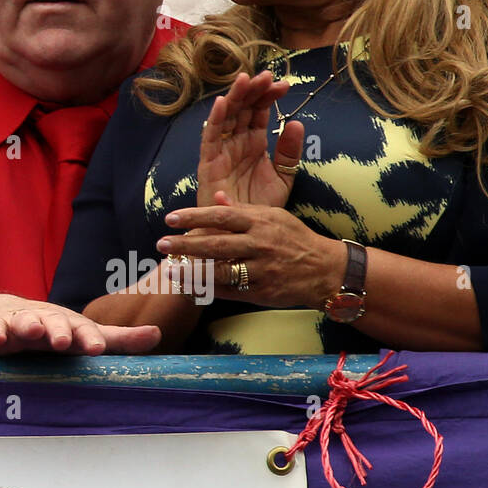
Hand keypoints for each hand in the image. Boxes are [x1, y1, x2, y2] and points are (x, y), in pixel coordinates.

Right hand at [0, 294, 161, 355]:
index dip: (89, 338)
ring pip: (23, 322)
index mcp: (68, 326)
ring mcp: (17, 323)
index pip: (82, 331)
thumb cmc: (47, 331)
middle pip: (53, 323)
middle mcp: (45, 321)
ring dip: (28, 325)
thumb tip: (158, 334)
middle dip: (59, 331)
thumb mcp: (81, 335)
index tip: (96, 349)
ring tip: (31, 331)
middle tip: (63, 341)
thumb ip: (117, 339)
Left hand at [159, 203, 345, 309]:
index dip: (194, 217)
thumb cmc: (294, 238)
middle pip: (216, 244)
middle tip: (161, 245)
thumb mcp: (273, 216)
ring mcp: (262, 270)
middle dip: (186, 245)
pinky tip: (191, 288)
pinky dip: (209, 290)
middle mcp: (259, 244)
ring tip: (170, 270)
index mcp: (259, 221)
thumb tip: (215, 195)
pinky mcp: (263, 292)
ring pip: (221, 271)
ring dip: (193, 272)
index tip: (170, 219)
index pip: (221, 216)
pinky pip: (231, 291)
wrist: (326, 270)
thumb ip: (241, 209)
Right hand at [198, 70, 304, 207]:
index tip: (284, 84)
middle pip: (242, 108)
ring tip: (245, 79)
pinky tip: (220, 103)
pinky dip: (213, 120)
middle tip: (267, 76)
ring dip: (234, 97)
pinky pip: (209, 139)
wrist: (242, 236)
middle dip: (253, 91)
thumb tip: (296, 123)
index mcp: (253, 143)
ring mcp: (221, 151)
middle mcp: (236, 142)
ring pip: (225, 117)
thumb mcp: (282, 178)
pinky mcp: (208, 164)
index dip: (269, 96)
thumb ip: (288, 152)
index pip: (259, 111)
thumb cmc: (259, 207)